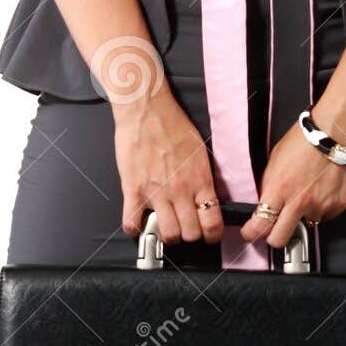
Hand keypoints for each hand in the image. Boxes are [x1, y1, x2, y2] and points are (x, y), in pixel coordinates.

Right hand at [114, 84, 223, 245]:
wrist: (147, 110)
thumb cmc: (173, 125)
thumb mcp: (200, 152)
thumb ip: (203, 179)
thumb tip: (208, 199)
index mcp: (200, 180)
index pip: (213, 223)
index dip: (212, 235)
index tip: (208, 234)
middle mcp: (180, 190)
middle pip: (191, 234)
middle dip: (190, 235)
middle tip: (185, 227)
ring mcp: (156, 192)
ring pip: (167, 234)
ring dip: (166, 234)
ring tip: (164, 224)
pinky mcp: (133, 189)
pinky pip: (132, 223)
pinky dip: (135, 227)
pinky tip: (138, 220)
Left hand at [241, 118, 345, 248]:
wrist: (335, 132)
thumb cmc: (305, 140)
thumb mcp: (275, 160)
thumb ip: (269, 185)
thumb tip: (265, 202)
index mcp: (279, 189)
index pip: (259, 225)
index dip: (251, 233)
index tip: (250, 233)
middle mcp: (299, 202)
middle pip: (279, 240)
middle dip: (274, 237)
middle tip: (275, 228)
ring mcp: (320, 206)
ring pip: (306, 225)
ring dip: (303, 215)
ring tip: (308, 193)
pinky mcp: (338, 205)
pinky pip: (326, 216)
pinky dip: (322, 207)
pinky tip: (322, 189)